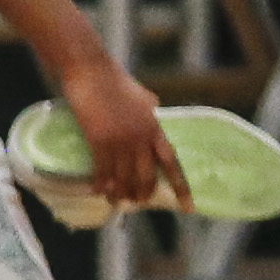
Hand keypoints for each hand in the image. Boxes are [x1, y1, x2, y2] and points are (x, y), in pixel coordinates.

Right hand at [62, 57, 189, 210]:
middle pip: (147, 176)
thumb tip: (155, 112)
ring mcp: (120, 140)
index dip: (180, 187)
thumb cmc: (114, 81)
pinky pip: (102, 170)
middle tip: (139, 202)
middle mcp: (141, 137)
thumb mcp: (143, 96)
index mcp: (155, 127)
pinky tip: (99, 190)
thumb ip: (151, 109)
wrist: (91, 72)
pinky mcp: (99, 140)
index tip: (188, 206)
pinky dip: (101, 183)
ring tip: (118, 201)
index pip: (172, 164)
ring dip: (121, 193)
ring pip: (124, 177)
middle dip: (143, 193)